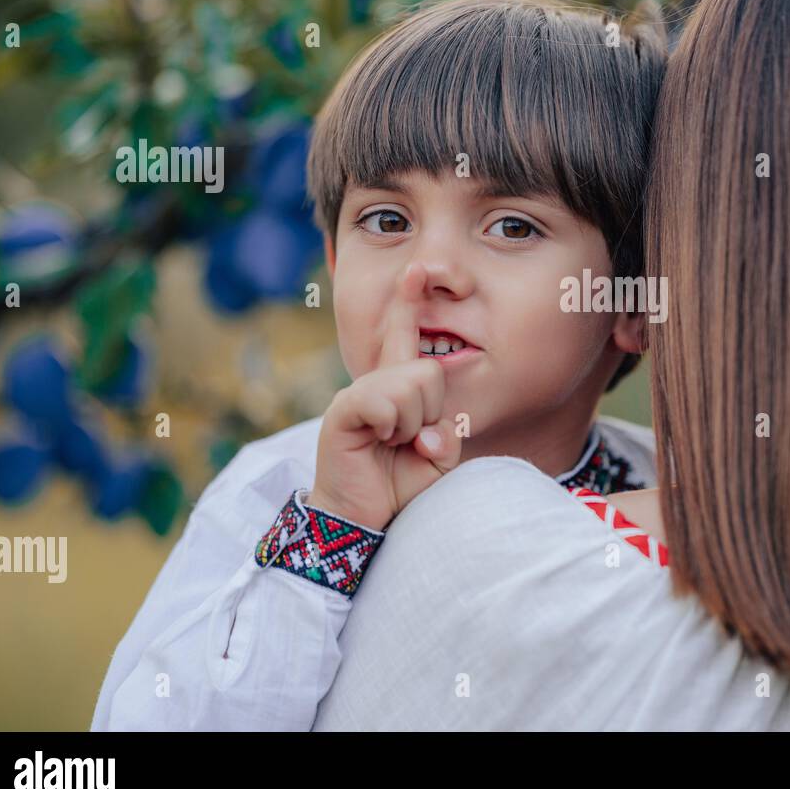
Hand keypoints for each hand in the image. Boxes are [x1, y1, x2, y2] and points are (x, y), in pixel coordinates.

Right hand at [311, 264, 461, 531]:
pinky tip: (379, 443)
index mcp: (397, 387)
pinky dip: (394, 428)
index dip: (410, 301)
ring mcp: (357, 394)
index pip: (406, 337)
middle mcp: (376, 383)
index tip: (418, 269)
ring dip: (414, 426)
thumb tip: (432, 433)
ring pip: (413, 386)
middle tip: (410, 440)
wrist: (363, 520)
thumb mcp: (436, 457)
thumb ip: (445, 434)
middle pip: (429, 371)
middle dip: (432, 412)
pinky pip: (386, 403)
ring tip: (393, 445)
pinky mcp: (343, 411)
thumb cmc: (398, 485)